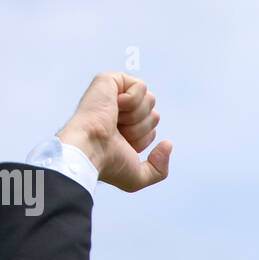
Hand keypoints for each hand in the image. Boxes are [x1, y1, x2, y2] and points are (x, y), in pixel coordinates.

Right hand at [56, 72, 171, 191]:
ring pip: (150, 99)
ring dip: (137, 116)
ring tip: (115, 120)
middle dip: (141, 127)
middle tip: (119, 132)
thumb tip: (168, 144)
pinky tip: (114, 106)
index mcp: (122, 131)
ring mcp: (112, 95)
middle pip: (154, 114)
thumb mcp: (137, 178)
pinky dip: (133, 100)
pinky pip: (141, 86)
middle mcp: (118, 113)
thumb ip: (159, 170)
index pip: (152, 129)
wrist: (90, 150)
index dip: (143, 139)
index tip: (122, 144)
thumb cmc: (108, 164)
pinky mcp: (108, 81)